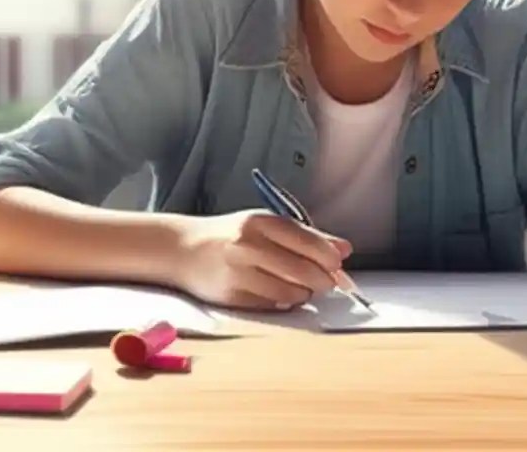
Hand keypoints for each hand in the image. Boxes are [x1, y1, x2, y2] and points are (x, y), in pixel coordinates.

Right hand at [172, 210, 352, 309]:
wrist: (183, 249)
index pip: (308, 242)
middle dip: (323, 280)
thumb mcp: (265, 225)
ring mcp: (239, 272)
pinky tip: (278, 291)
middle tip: (326, 281)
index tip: (337, 264)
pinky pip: (273, 304)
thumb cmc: (230, 235)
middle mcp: (249, 245)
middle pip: (304, 270)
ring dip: (304, 293)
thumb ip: (305, 236)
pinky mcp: (232, 296)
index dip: (329, 257)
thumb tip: (344, 249)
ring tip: (300, 286)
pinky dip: (284, 301)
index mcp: (260, 222)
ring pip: (291, 292)